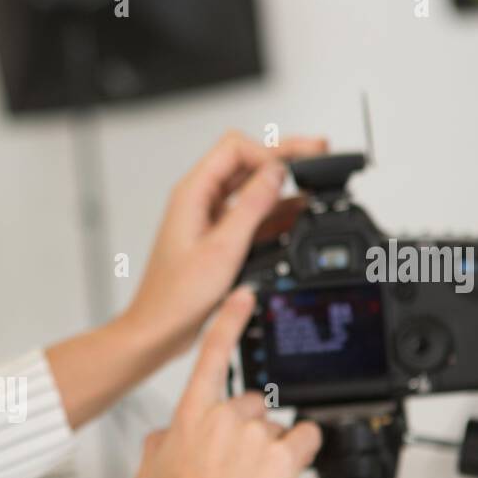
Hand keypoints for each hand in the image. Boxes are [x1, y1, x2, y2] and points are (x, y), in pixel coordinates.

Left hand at [119, 130, 327, 362]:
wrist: (158, 329)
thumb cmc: (174, 296)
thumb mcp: (222, 249)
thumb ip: (251, 207)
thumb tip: (276, 173)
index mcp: (192, 194)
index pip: (235, 148)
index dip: (268, 151)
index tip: (293, 169)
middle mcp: (199, 201)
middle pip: (246, 162)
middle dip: (283, 157)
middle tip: (318, 154)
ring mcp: (207, 219)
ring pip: (250, 189)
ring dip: (281, 187)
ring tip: (315, 186)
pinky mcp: (216, 238)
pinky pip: (249, 215)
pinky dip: (274, 213)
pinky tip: (297, 216)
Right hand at [134, 287, 321, 477]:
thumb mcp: (146, 474)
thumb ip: (159, 442)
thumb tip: (165, 434)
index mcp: (188, 416)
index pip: (212, 355)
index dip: (229, 320)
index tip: (244, 296)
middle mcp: (223, 419)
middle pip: (248, 403)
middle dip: (245, 428)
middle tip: (233, 467)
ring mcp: (256, 438)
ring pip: (273, 428)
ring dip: (267, 449)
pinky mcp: (283, 460)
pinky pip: (306, 438)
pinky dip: (302, 450)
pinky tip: (283, 471)